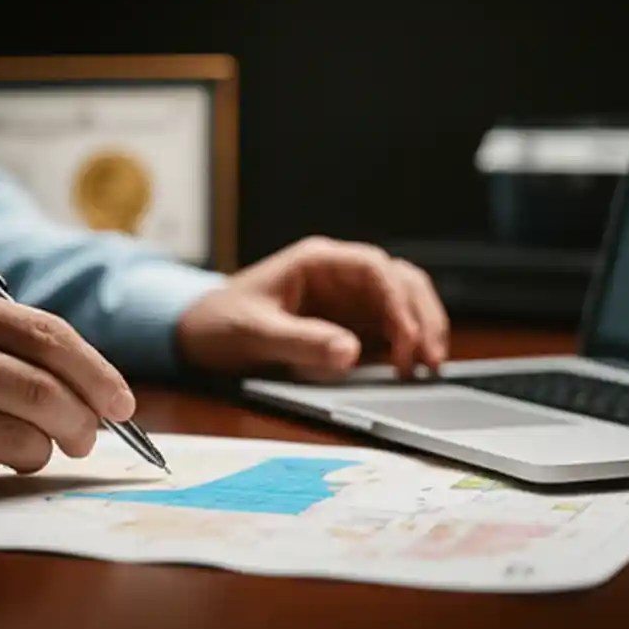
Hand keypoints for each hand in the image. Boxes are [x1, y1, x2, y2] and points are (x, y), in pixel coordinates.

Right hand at [0, 282, 135, 492]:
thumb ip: (4, 339)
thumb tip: (93, 388)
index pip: (48, 337)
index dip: (97, 374)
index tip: (123, 404)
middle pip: (42, 394)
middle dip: (82, 425)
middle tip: (88, 440)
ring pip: (18, 443)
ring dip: (36, 455)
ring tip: (20, 448)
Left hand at [176, 236, 448, 380]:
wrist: (198, 331)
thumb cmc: (220, 321)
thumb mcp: (256, 332)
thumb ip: (302, 341)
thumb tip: (351, 353)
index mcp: (317, 261)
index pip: (374, 268)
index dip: (398, 301)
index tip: (408, 337)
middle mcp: (340, 274)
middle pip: (400, 280)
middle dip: (422, 316)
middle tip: (430, 358)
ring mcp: (348, 297)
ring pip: (403, 300)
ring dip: (422, 327)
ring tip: (429, 365)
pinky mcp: (349, 322)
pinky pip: (390, 326)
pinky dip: (407, 342)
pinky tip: (411, 367)